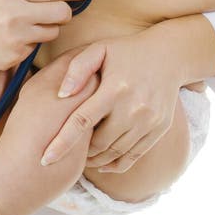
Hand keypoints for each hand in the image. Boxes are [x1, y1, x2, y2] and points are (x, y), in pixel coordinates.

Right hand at [0, 0, 91, 75]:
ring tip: (21, 28)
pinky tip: (7, 43)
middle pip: (61, 13)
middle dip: (63, 13)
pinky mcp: (13, 58)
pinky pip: (33, 50)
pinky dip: (26, 46)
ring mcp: (15, 38)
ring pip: (51, 33)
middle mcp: (15, 13)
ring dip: (44, 30)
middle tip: (56, 13)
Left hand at [40, 27, 187, 173]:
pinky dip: (115, 164)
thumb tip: (60, 94)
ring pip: (115, 153)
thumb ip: (77, 68)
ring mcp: (149, 121)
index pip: (82, 121)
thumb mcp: (100, 49)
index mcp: (114, 89)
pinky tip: (102, 163)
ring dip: (95, 160)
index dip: (62, 142)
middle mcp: (134, 108)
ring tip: (79, 159)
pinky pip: (134, 156)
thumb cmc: (126, 51)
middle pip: (98, 142)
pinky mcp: (159, 129)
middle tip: (61, 154)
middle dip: (78, 152)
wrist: (169, 56)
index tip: (45, 159)